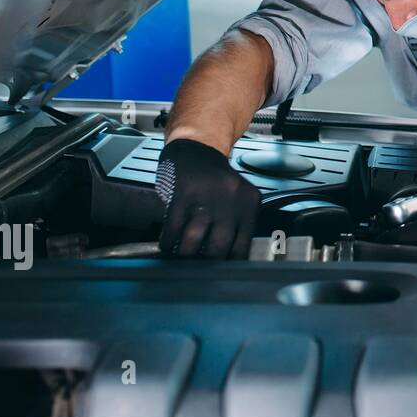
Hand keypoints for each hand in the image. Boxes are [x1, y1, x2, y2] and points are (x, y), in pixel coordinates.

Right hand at [156, 139, 259, 257]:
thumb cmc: (216, 178)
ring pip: (193, 241)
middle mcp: (231, 200)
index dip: (227, 263)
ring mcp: (207, 197)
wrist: (198, 145)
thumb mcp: (238, 197)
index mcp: (249, 204)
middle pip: (217, 247)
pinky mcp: (183, 193)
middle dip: (204, 262)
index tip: (218, 271)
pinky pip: (173, 228)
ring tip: (180, 256)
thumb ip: (237, 223)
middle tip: (196, 267)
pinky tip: (167, 243)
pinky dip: (168, 241)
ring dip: (184, 254)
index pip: (242, 246)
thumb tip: (227, 260)